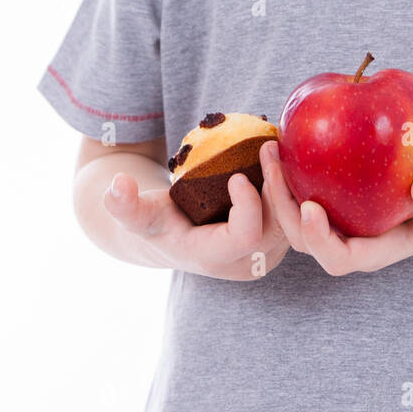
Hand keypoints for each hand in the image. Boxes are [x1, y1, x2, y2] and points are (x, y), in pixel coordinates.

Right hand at [102, 144, 289, 280]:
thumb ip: (124, 205)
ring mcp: (265, 254)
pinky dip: (292, 188)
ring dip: (288, 185)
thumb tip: (117, 185)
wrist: (172, 239)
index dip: (247, 204)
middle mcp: (245, 264)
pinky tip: (286, 157)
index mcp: (214, 258)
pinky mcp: (277, 240)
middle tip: (269, 148)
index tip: (235, 175)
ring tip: (277, 148)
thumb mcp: (136, 216)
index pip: (245, 236)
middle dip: (277, 188)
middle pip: (278, 228)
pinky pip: (295, 216)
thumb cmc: (154, 223)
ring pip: (293, 222)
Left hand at [263, 140, 412, 275]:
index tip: (310, 208)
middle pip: (303, 237)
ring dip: (277, 186)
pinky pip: (305, 187)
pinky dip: (292, 167)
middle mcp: (350, 239)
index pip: (338, 258)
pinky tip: (288, 133)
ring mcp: (340, 220)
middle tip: (274, 165)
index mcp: (374, 251)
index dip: (319, 240)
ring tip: (270, 147)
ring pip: (294, 214)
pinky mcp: (335, 197)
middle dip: (281, 207)